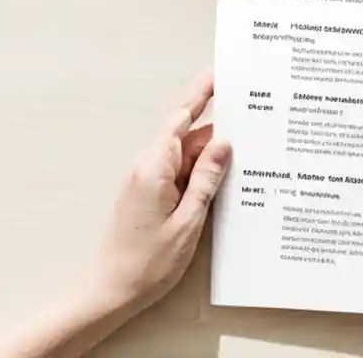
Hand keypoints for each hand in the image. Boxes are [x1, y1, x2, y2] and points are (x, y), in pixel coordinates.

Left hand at [88, 75, 231, 315]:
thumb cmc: (146, 264)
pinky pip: (182, 173)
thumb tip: (224, 143)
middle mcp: (148, 167)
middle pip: (189, 135)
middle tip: (252, 116)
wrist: (110, 291)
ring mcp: (149, 180)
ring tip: (248, 155)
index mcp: (154, 167)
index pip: (181, 116)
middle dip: (219, 127)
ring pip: (188, 156)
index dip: (202, 91)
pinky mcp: (152, 194)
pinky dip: (203, 173)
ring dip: (213, 156)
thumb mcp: (187, 221)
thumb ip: (206, 179)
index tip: (221, 72)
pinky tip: (224, 180)